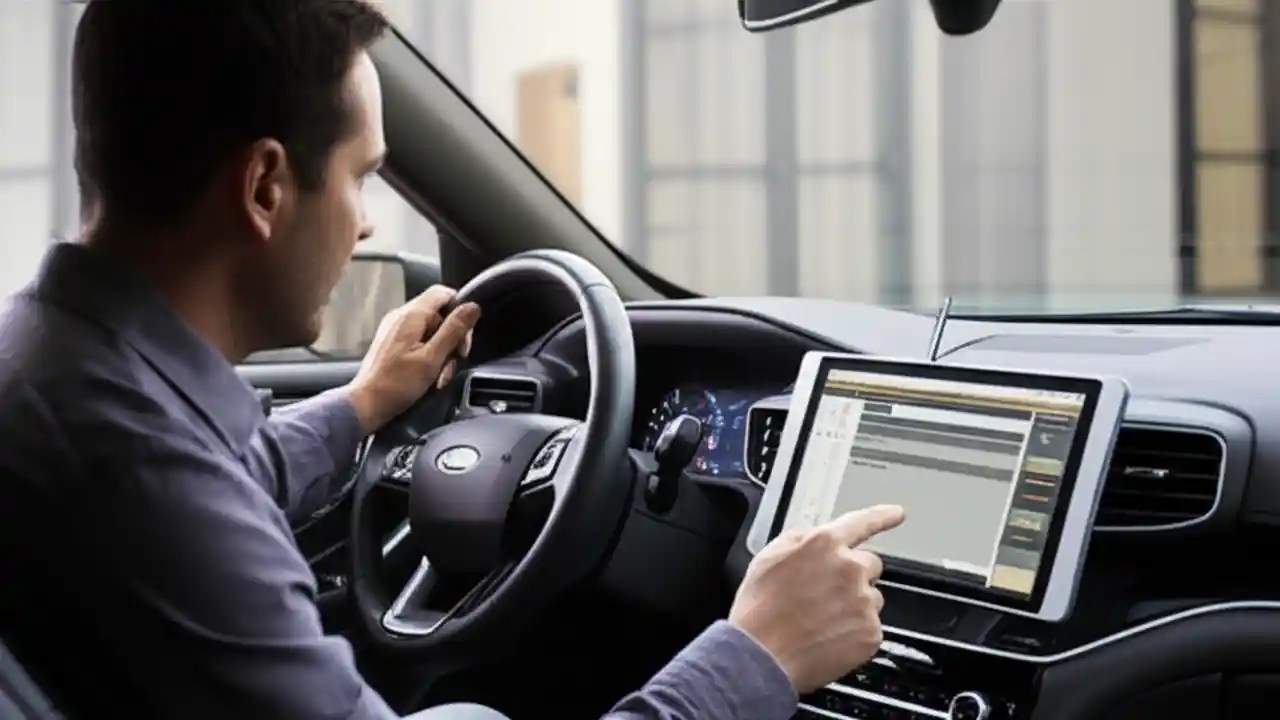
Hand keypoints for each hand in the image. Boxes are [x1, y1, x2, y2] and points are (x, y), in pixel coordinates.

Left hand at [345, 285, 480, 433]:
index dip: (460, 309)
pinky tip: (429, 374)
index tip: (464, 335)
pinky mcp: (392, 342)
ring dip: (442, 350)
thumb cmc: (397, 384)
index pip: (443, 293)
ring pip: (430, 329)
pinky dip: (429, 354)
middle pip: (439, 313)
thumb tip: (473, 306)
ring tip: (440, 373)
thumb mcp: (433, 358)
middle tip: (456, 359)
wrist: (366, 404)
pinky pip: (418, 340)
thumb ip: (454, 330)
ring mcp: (394, 329)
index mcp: (411, 315)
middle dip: (452, 336)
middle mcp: (400, 316)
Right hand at [729, 504, 904, 693]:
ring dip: (855, 604)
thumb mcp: (769, 556)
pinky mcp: (871, 632)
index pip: (862, 522)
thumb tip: (816, 538)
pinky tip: (829, 637)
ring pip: (871, 597)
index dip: (882, 516)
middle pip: (870, 564)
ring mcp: (863, 601)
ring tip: (822, 620)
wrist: (761, 656)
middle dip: (854, 575)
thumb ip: (801, 540)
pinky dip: (854, 632)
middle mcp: (850, 568)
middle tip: (826, 595)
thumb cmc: (759, 609)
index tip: (897, 514)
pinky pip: (871, 626)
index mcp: (824, 544)